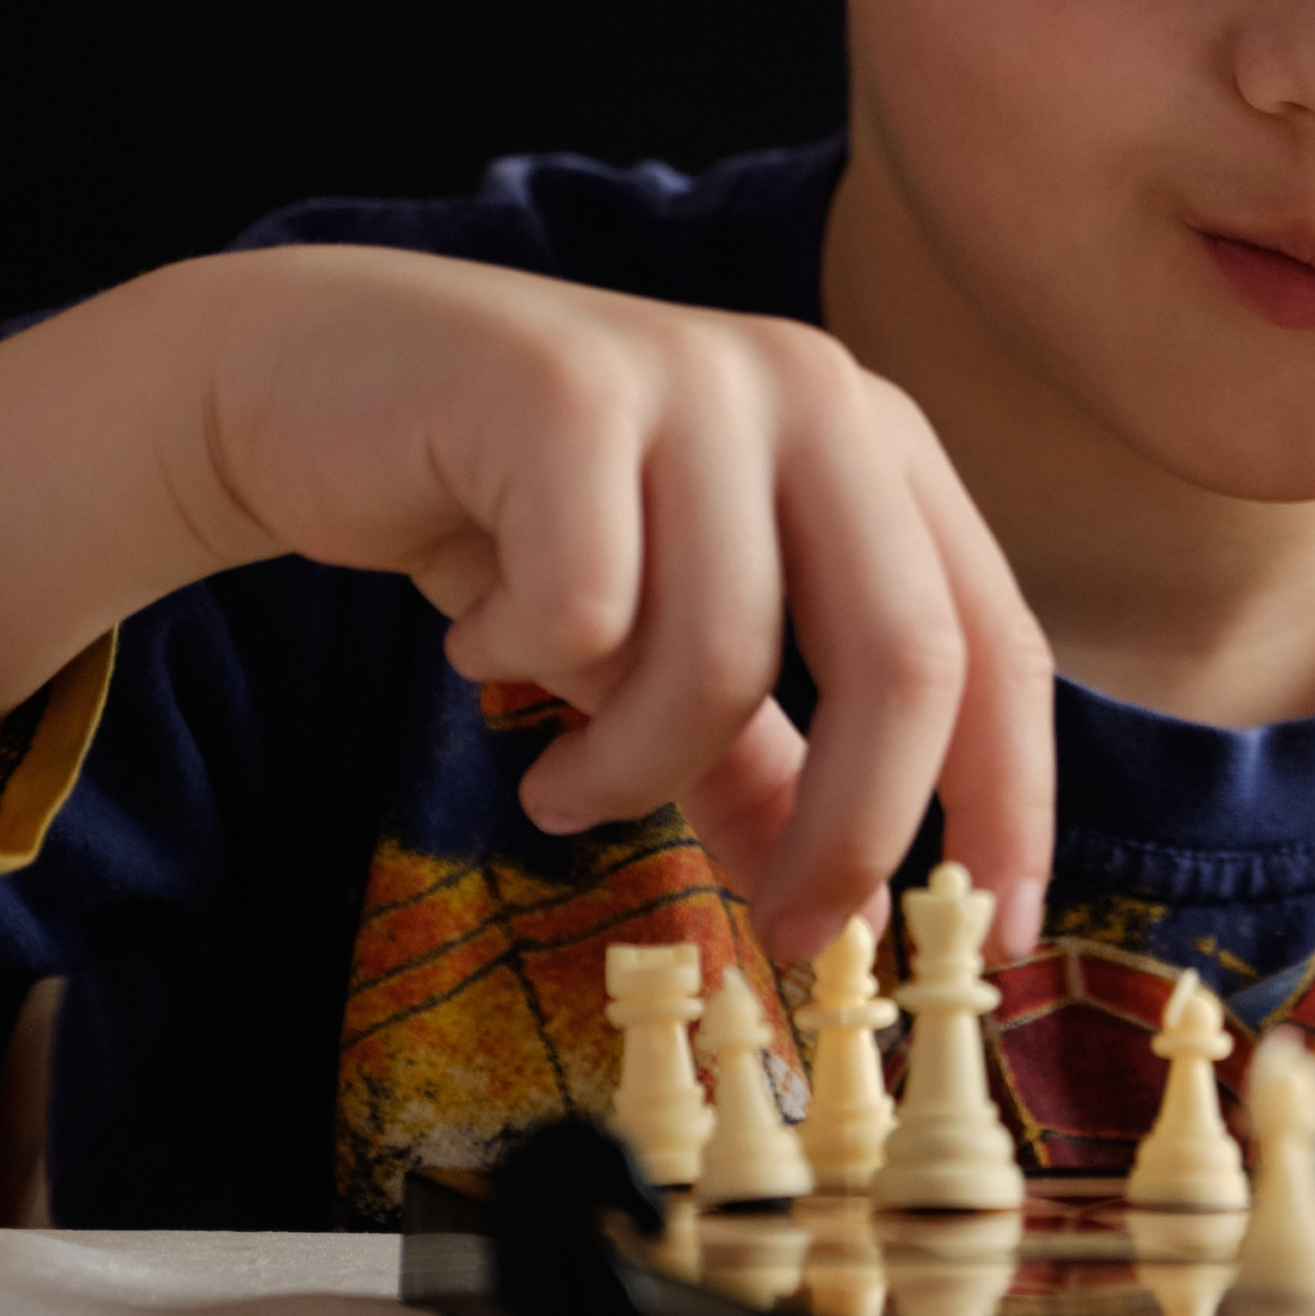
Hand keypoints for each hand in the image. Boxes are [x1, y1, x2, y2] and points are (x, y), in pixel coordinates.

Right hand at [0, 247, 1053, 960]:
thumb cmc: (510, 517)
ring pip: (725, 660)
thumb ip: (759, 756)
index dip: (1011, 798)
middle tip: (780, 932)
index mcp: (874, 442)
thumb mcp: (663, 643)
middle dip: (850, 831)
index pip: (993, 640)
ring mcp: (697, 376)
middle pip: (906, 659)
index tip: (999, 939)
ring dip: (630, 772)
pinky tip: (474, 640)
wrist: (303, 380)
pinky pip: (586, 616)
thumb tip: (834, 907)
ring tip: (556, 782)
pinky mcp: (569, 389)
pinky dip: (523, 667)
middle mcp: (815, 391)